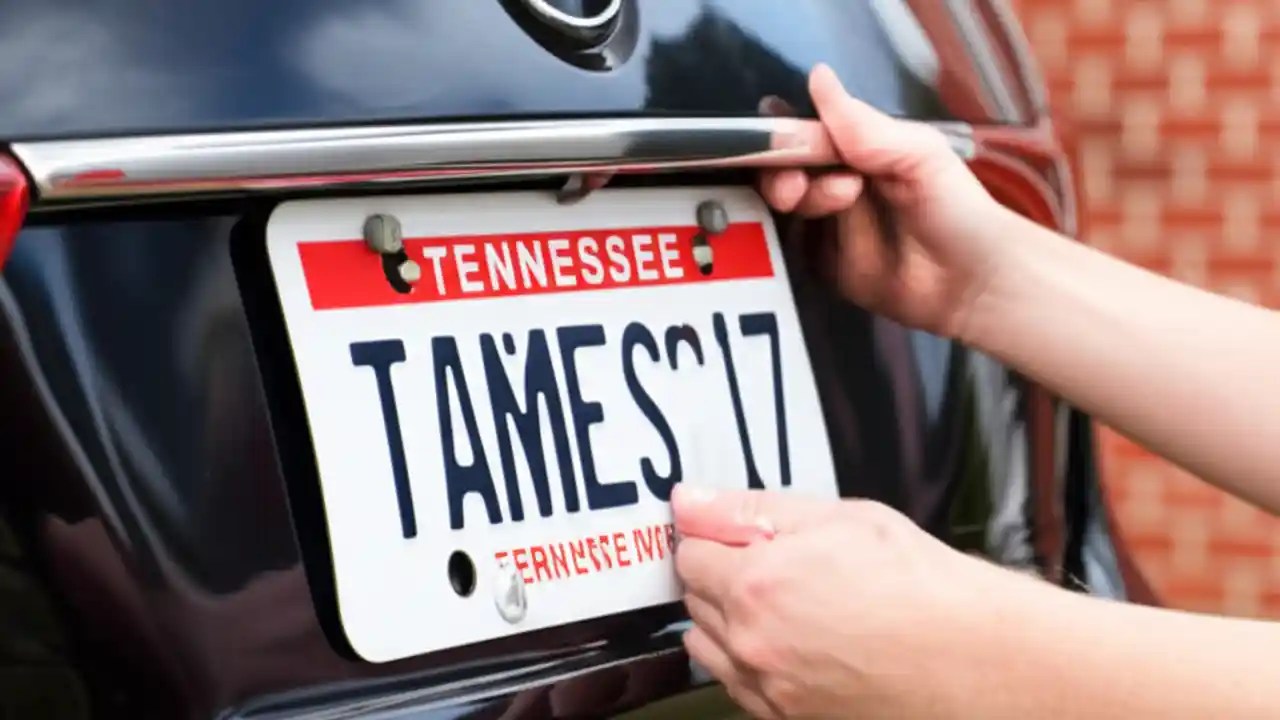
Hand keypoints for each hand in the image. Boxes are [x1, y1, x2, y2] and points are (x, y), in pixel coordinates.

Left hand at [671, 485, 1043, 718]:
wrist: (973, 658)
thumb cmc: (920, 588)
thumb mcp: (838, 517)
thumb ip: (751, 508)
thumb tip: (693, 501)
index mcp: (757, 585)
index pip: (688, 552)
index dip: (710, 535)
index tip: (729, 531)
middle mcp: (752, 642)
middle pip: (693, 599)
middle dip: (719, 574)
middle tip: (765, 559)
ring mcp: (768, 687)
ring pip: (707, 645)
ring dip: (724, 619)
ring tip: (776, 601)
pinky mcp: (786, 717)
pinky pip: (735, 684)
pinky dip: (745, 659)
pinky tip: (784, 639)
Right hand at [761, 64, 1013, 339]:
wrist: (973, 282)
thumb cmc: (957, 209)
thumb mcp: (919, 155)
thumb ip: (865, 126)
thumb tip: (818, 76)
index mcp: (858, 150)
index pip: (806, 133)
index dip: (787, 133)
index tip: (782, 135)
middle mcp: (835, 183)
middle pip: (782, 169)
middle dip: (782, 170)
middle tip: (797, 182)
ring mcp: (826, 227)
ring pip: (783, 207)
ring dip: (797, 200)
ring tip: (839, 200)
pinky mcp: (822, 267)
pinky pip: (788, 249)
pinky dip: (786, 239)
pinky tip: (805, 235)